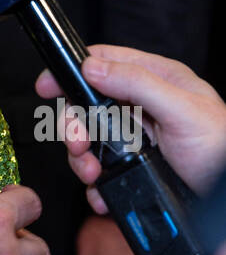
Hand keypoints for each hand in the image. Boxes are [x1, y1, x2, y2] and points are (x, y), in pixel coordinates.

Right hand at [35, 44, 225, 210]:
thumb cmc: (222, 149)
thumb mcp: (183, 110)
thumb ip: (138, 84)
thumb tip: (92, 67)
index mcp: (155, 79)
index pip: (104, 62)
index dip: (72, 71)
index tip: (47, 86)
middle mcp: (141, 107)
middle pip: (87, 106)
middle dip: (75, 127)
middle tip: (78, 144)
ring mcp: (135, 139)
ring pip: (89, 141)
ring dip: (82, 159)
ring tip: (93, 173)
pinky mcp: (132, 168)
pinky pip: (100, 172)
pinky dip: (94, 185)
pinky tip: (102, 192)